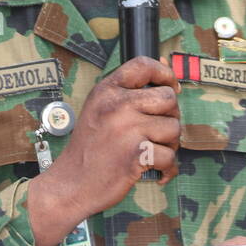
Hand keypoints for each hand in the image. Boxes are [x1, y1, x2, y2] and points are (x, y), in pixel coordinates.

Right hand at [27, 56, 180, 245]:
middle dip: (170, 116)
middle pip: (169, 98)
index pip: (143, 65)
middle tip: (157, 131)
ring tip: (151, 151)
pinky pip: (170, 156)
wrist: (72, 183)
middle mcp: (117, 105)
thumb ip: (129, 89)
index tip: (171, 86)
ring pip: (174, 128)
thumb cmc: (91, 147)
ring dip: (169, 144)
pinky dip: (167, 168)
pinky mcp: (136, 153)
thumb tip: (165, 62)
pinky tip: (154, 170)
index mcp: (107, 90)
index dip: (164, 73)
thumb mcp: (101, 108)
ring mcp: (127, 128)